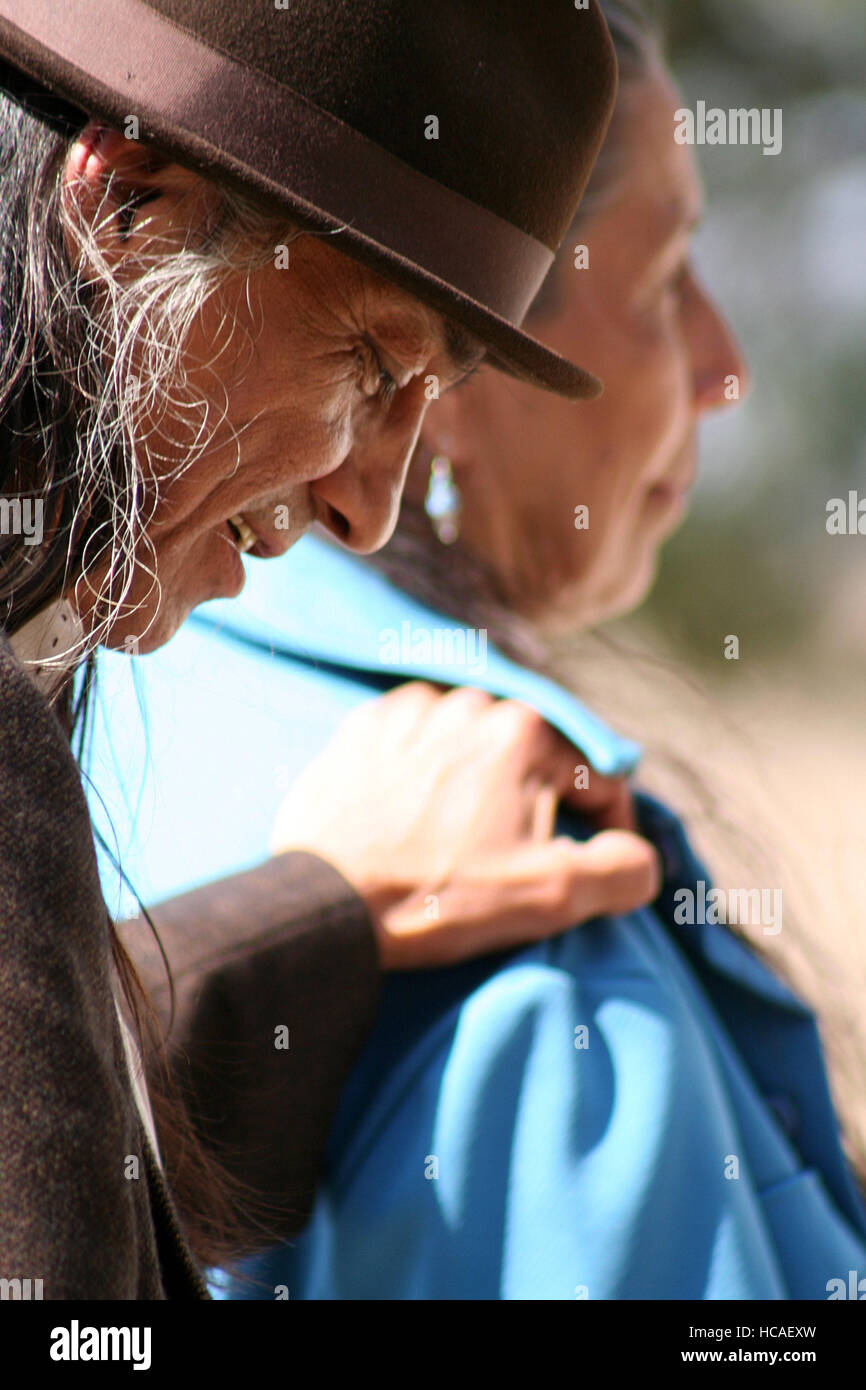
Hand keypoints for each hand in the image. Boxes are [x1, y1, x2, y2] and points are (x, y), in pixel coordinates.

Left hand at [271, 682, 660, 967]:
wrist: (323, 903)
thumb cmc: (437, 897)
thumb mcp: (549, 896)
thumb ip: (623, 870)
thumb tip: (642, 857)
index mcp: (525, 731)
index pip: (598, 778)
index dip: (606, 830)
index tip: (587, 869)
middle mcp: (470, 701)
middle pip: (535, 759)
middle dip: (539, 806)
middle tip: (514, 862)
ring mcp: (411, 710)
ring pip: (476, 748)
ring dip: (483, 788)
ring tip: (461, 843)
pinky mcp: (363, 728)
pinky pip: (419, 745)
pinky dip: (429, 776)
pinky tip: (417, 820)